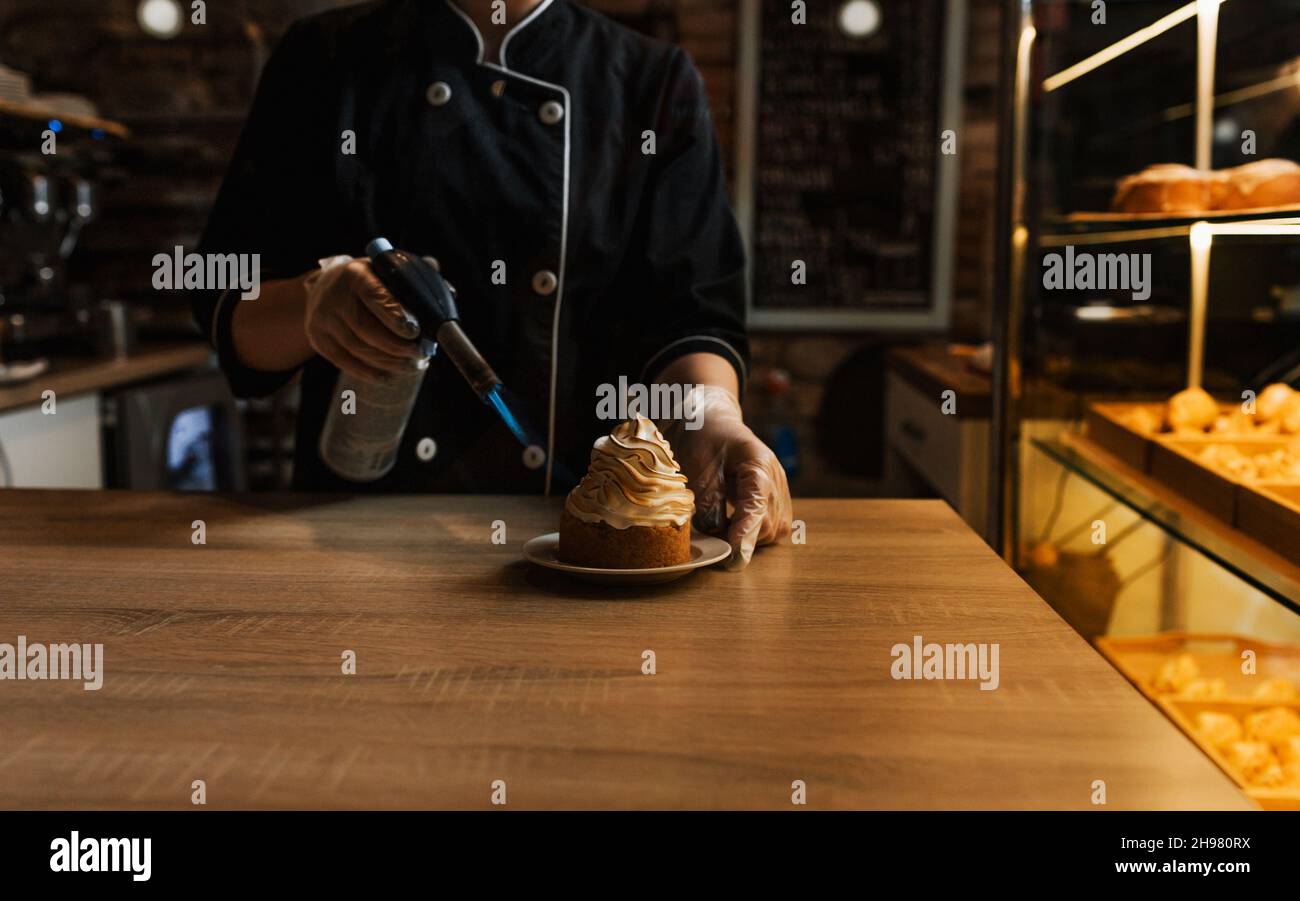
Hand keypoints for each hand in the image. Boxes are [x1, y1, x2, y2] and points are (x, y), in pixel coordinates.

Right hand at [302, 255, 424, 383]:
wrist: (326, 287)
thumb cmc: (370, 280)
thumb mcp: (386, 271)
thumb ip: (415, 279)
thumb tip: (450, 292)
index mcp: (356, 274)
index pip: (376, 297)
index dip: (396, 317)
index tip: (416, 332)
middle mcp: (334, 295)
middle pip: (367, 329)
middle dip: (398, 347)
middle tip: (422, 354)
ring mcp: (322, 318)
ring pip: (359, 349)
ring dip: (389, 362)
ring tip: (413, 366)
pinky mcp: (317, 338)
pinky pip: (346, 362)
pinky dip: (370, 373)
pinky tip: (390, 377)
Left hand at [659, 385, 792, 568]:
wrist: (714, 423)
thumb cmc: (703, 440)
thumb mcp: (697, 466)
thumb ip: (708, 501)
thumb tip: (717, 536)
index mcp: (758, 463)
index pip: (756, 503)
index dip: (745, 530)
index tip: (733, 552)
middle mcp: (776, 478)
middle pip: (768, 523)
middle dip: (742, 539)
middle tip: (712, 543)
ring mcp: (780, 490)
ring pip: (772, 530)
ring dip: (747, 537)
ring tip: (720, 529)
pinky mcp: (776, 501)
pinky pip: (771, 527)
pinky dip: (752, 533)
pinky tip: (732, 526)